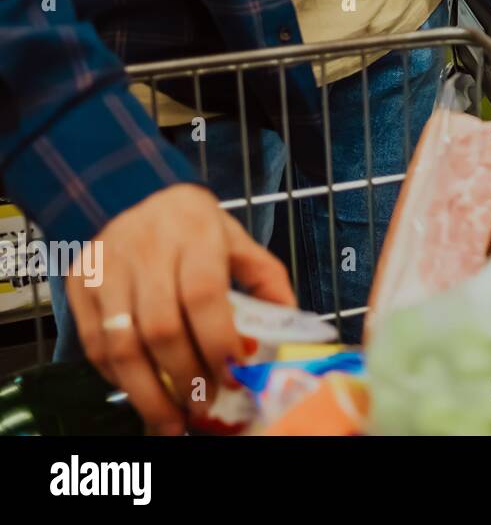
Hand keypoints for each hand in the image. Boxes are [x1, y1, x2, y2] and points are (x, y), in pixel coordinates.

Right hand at [65, 183, 293, 434]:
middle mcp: (146, 249)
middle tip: (203, 406)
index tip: (232, 375)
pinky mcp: (80, 284)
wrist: (135, 194)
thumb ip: (267, 279)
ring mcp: (106, 268)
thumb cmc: (196, 227)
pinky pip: (95, 343)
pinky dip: (118, 377)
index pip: (203, 295)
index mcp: (195, 233)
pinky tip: (141, 393)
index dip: (217, 341)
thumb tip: (286, 327)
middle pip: (161, 327)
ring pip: (121, 343)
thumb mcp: (238, 240)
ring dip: (146, 392)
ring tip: (170, 422)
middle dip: (184, 377)